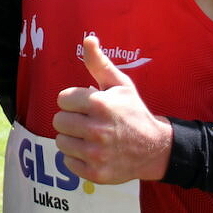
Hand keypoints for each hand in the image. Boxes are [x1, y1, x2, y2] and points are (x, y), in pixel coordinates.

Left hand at [53, 36, 172, 184]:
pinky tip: (92, 151)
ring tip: (89, 136)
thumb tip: (88, 39)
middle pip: (58, 121)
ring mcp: (96, 154)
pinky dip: (77, 158)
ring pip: (61, 142)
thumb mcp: (120, 84)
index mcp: (100, 104)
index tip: (86, 105)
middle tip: (86, 121)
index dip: (73, 101)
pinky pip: (67, 162)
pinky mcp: (96, 173)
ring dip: (72, 138)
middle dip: (70, 119)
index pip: (62, 100)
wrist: (154, 148)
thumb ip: (99, 63)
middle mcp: (97, 130)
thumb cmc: (133, 112)